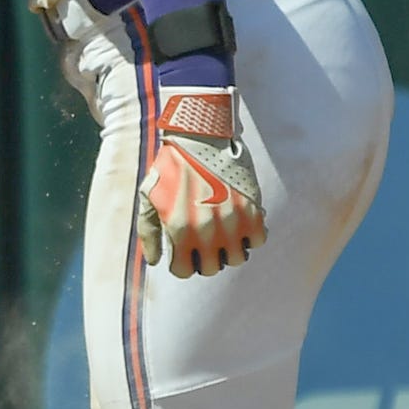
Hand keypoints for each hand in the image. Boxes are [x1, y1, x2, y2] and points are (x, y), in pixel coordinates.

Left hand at [136, 88, 267, 277]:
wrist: (200, 136)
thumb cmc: (169, 167)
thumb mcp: (149, 197)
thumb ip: (150, 232)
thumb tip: (156, 261)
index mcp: (181, 231)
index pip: (184, 271)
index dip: (181, 263)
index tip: (182, 252)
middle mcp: (209, 232)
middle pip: (211, 268)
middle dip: (203, 259)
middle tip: (201, 244)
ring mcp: (234, 223)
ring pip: (237, 259)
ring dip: (228, 251)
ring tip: (221, 235)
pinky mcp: (253, 210)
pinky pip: (258, 240)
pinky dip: (249, 237)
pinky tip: (238, 224)